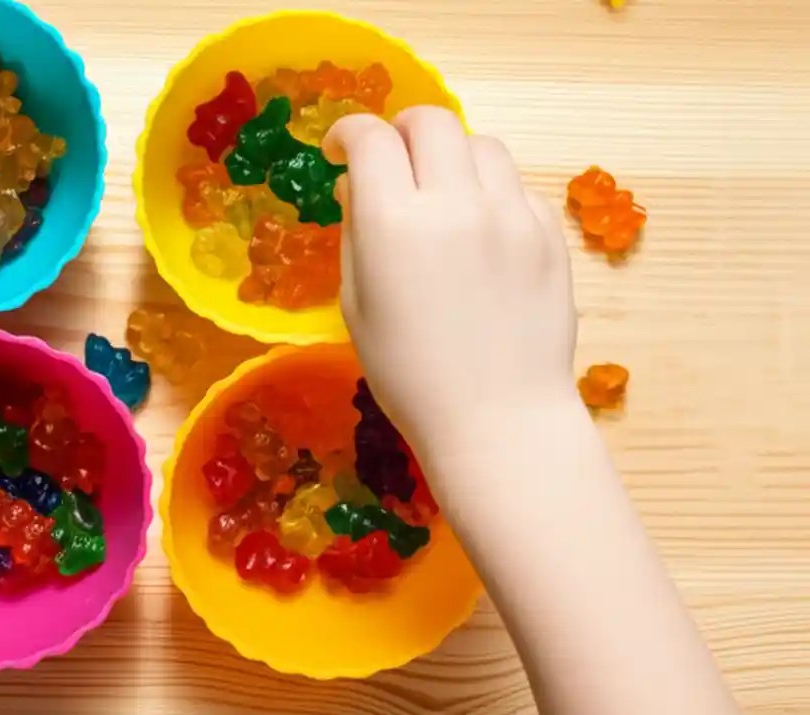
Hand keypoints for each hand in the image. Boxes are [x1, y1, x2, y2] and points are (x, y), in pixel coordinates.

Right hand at [324, 107, 577, 452]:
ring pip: (481, 144)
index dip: (348, 133)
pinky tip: (479, 231)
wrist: (498, 419)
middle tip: (391, 161)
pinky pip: (515, 186)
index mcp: (395, 222)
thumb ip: (357, 232)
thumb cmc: (409, 375)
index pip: (371, 138)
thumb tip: (359, 186)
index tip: (341, 151)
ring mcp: (511, 214)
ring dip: (451, 155)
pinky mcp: (548, 233)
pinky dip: (489, 192)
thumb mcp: (356, 304)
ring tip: (441, 192)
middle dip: (401, 131)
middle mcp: (456, 201)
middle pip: (430, 121)